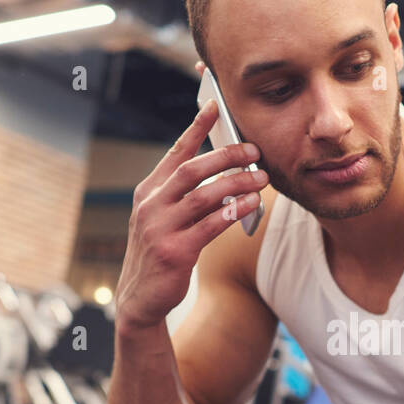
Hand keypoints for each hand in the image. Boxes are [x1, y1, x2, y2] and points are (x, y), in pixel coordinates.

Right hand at [114, 70, 265, 334]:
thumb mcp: (162, 218)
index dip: (196, 127)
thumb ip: (183, 195)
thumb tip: (222, 170)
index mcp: (149, 192)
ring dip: (237, 183)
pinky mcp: (175, 252)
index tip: (215, 105)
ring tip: (262, 178)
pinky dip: (234, 211)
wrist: (140, 298)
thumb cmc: (160, 254)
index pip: (175, 152)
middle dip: (226, 156)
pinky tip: (251, 204)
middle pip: (193, 169)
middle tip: (254, 150)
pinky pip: (210, 225)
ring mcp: (160, 228)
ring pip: (205, 196)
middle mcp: (151, 205)